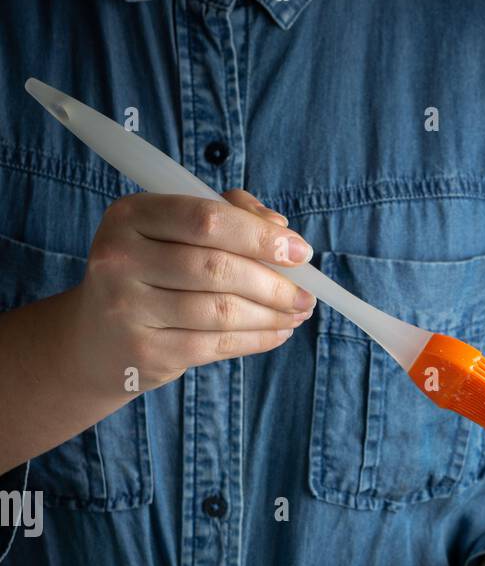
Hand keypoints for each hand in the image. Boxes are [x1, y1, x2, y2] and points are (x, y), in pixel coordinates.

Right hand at [69, 189, 314, 396]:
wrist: (96, 339)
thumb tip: (280, 226)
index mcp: (130, 215)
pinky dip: (256, 339)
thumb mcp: (170, 232)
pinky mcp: (147, 351)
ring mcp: (129, 309)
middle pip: (217, 268)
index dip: (260, 235)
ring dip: (271, 314)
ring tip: (297, 313)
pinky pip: (216, 345)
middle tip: (307, 294)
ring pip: (221, 310)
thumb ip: (225, 214)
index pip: (206, 218)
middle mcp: (122, 259)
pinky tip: (278, 333)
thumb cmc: (147, 274)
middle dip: (273, 282)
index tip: (300, 251)